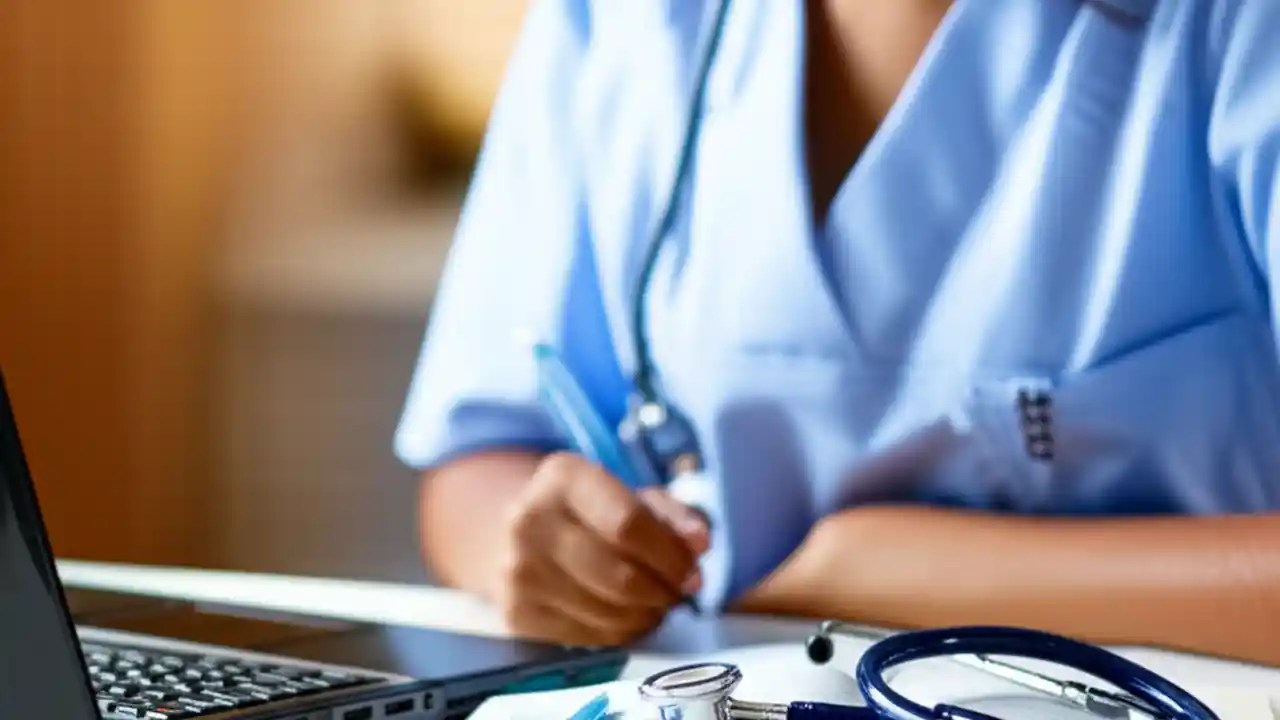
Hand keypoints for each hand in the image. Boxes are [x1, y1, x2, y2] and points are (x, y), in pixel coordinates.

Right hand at [492, 452, 709, 644]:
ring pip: (609, 612)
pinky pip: (591, 635)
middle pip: (620, 576)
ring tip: (655, 602)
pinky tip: (628, 615)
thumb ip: (673, 515)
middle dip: (663, 591)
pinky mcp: (517, 612)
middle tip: (677, 592)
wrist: (510, 534)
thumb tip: (700, 542)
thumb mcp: (630, 495)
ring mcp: (520, 571)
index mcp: (564, 478)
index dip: (671, 555)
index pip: (628, 525)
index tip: (692, 570)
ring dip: (646, 614)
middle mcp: (531, 521)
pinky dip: (622, 631)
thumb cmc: (587, 512)